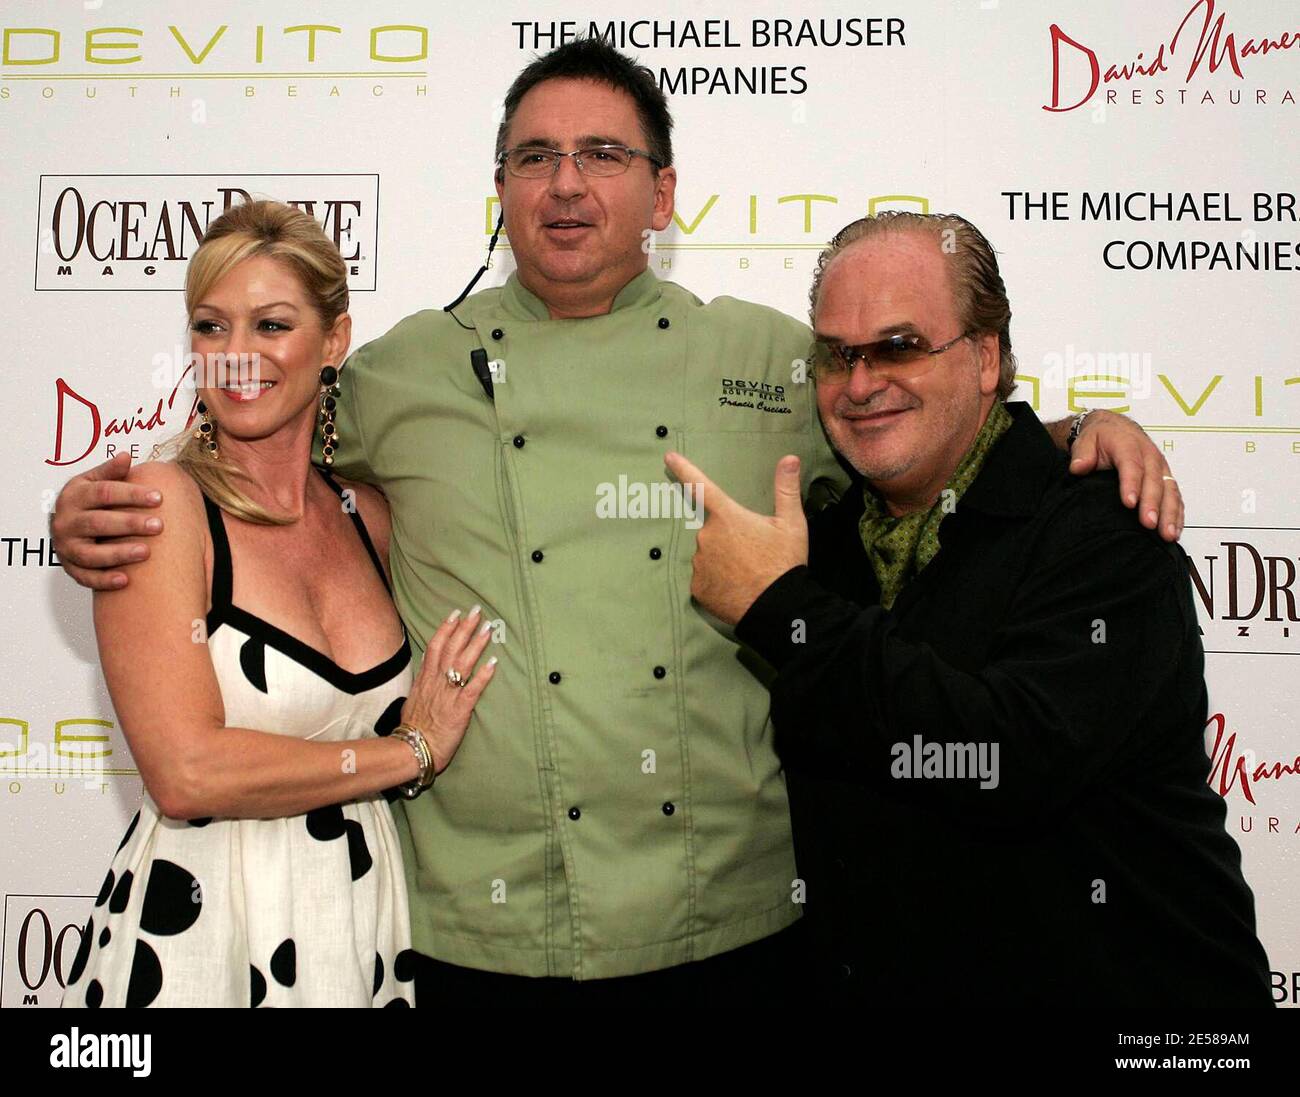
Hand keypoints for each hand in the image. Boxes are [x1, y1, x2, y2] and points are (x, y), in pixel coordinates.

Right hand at [50, 453, 164, 588]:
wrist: (66, 525)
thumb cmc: (89, 501)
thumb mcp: (94, 482)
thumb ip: (111, 472)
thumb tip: (125, 457)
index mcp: (73, 496)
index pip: (104, 492)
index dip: (132, 494)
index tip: (159, 497)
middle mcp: (66, 521)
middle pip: (98, 523)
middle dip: (129, 524)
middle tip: (159, 526)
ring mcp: (66, 546)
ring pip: (90, 553)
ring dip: (118, 553)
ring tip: (146, 552)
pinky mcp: (70, 567)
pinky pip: (86, 577)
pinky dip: (104, 580)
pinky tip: (126, 580)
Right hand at [400, 606, 497, 773]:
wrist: (411, 750)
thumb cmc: (413, 728)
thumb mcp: (412, 699)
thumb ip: (421, 681)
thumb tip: (425, 665)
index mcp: (425, 679)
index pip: (435, 647)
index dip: (446, 629)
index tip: (456, 614)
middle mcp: (436, 682)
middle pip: (451, 649)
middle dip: (464, 628)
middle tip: (477, 610)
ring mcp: (448, 695)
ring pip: (462, 664)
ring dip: (476, 645)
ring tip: (487, 629)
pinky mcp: (459, 710)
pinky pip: (472, 689)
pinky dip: (483, 676)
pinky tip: (494, 663)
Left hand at [662, 452, 807, 626]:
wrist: (778, 609)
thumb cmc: (785, 563)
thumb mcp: (793, 524)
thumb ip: (787, 489)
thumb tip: (790, 458)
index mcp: (727, 517)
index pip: (700, 486)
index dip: (683, 469)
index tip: (669, 456)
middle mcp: (706, 537)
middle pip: (713, 530)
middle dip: (728, 537)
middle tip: (752, 553)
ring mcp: (699, 563)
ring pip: (707, 555)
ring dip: (722, 559)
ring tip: (746, 573)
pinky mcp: (697, 587)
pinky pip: (704, 578)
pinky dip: (717, 580)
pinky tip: (736, 587)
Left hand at [1069, 410, 1182, 541]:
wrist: (1115, 429)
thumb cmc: (1100, 437)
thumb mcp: (1086, 439)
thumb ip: (1082, 454)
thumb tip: (1078, 467)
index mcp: (1129, 444)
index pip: (1131, 465)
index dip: (1132, 484)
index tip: (1129, 503)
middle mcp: (1150, 455)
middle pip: (1154, 481)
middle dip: (1153, 503)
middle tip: (1149, 523)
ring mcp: (1161, 468)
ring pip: (1169, 490)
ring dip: (1170, 513)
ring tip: (1167, 534)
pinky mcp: (1166, 478)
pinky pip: (1175, 496)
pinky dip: (1177, 514)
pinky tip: (1174, 531)